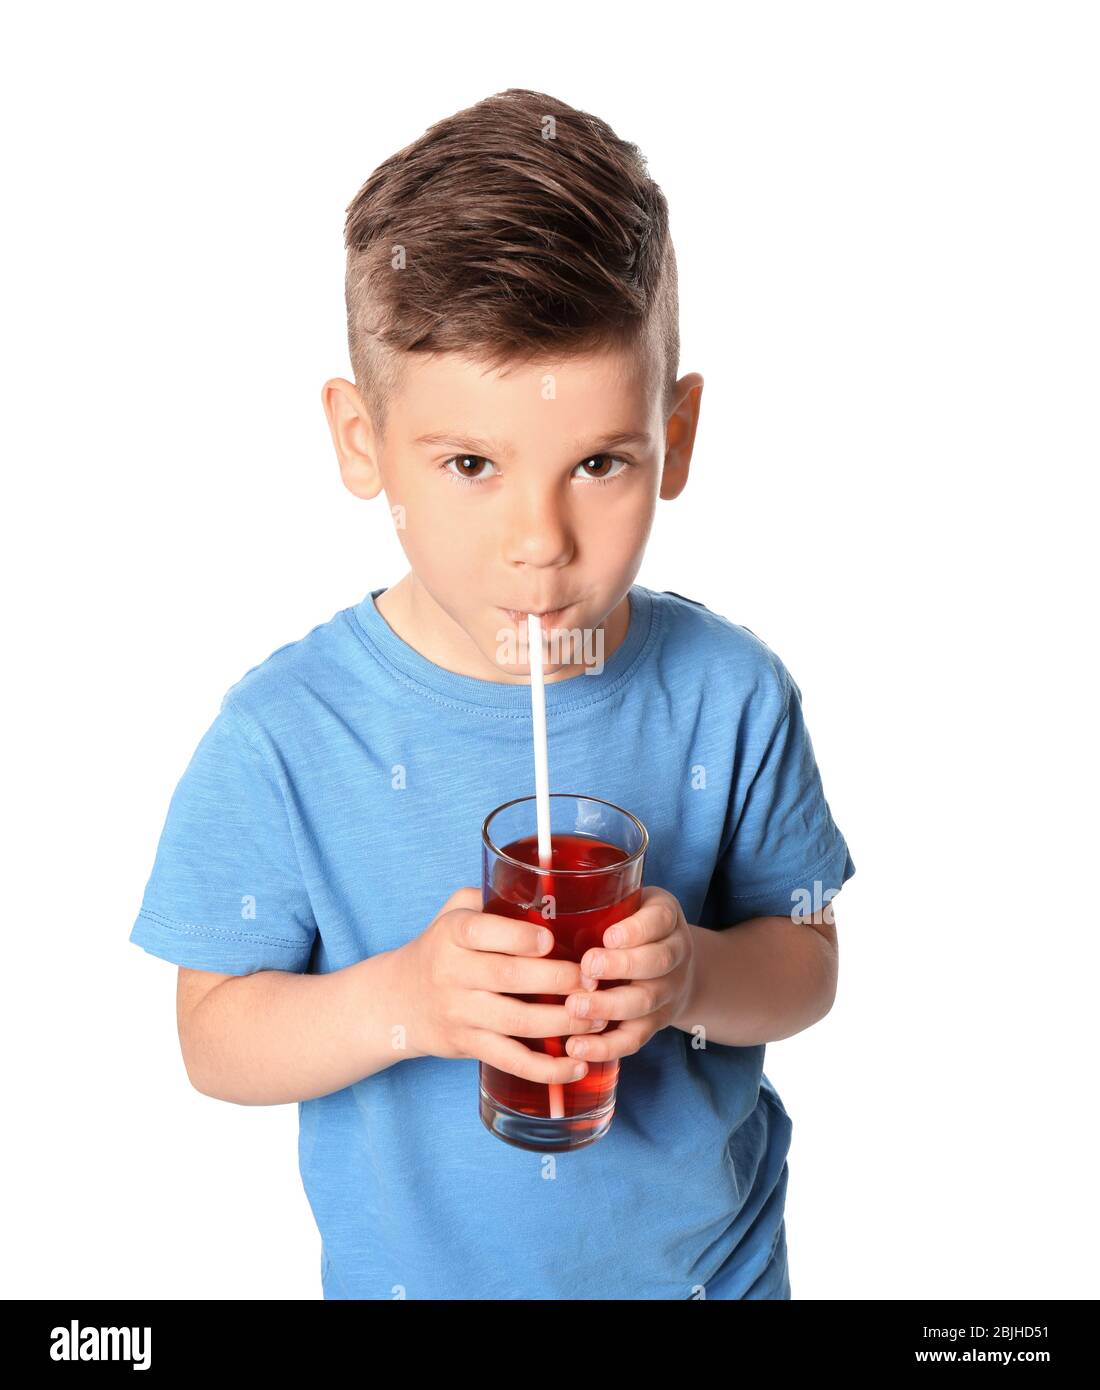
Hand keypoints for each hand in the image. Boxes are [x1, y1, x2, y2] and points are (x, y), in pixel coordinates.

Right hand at [396, 887, 609, 1085]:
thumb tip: (549, 890)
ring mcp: (461, 1013)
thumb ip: (492, 898)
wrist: (398, 999)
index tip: (552, 940)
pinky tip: (577, 1066)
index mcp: (452, 934)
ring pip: (516, 1022)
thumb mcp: (454, 912)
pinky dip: (545, 1068)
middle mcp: (453, 973)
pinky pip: (510, 1060)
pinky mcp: (468, 1045)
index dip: (519, 938)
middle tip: (594, 980)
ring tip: (598, 1017)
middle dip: (558, 980)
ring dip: (563, 1023)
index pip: (482, 932)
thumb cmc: (441, 947)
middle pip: (508, 978)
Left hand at [561, 886, 696, 1063]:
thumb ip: (601, 900)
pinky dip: (607, 1046)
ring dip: (609, 1007)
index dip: (636, 930)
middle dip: (621, 967)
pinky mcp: (653, 1024)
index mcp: (666, 918)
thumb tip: (539, 898)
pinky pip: (634, 1038)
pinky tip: (577, 1047)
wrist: (674, 967)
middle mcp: (675, 955)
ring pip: (644, 1002)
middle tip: (586, 968)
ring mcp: (667, 992)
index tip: (608, 936)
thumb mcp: (629, 901)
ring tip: (574, 1008)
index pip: (659, 920)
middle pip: (656, 962)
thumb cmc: (633, 925)